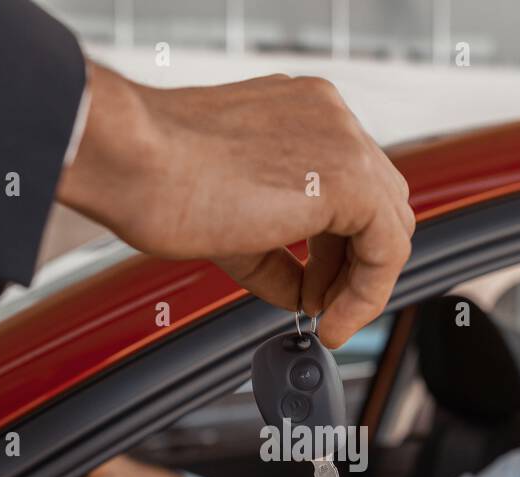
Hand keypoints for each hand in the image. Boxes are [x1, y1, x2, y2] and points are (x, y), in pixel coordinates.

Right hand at [57, 64, 414, 347]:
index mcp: (300, 114)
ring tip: (324, 318)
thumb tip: (302, 294)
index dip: (336, 248)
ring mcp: (342, 140)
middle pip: (379, 203)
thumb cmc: (152, 176)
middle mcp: (328, 118)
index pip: (349, 185)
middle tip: (320, 306)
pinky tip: (332, 319)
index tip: (312, 288)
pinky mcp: (349, 176)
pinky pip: (388, 247)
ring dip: (361, 283)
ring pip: (390, 225)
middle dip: (352, 265)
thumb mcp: (232, 218)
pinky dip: (367, 292)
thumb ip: (278, 253)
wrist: (129, 160)